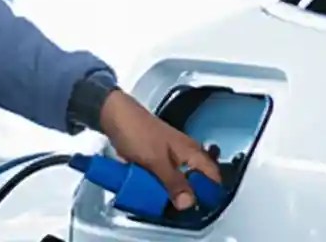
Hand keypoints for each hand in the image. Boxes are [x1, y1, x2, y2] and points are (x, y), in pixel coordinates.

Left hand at [98, 91, 222, 210]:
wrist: (112, 115)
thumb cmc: (136, 129)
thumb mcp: (156, 160)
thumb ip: (174, 182)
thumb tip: (188, 202)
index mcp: (191, 151)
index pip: (213, 176)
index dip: (210, 194)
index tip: (199, 209)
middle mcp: (184, 154)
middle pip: (195, 182)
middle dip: (188, 197)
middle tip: (177, 209)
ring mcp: (169, 157)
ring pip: (178, 182)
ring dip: (171, 193)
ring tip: (162, 203)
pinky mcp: (155, 161)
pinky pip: (162, 179)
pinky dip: (159, 186)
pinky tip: (151, 194)